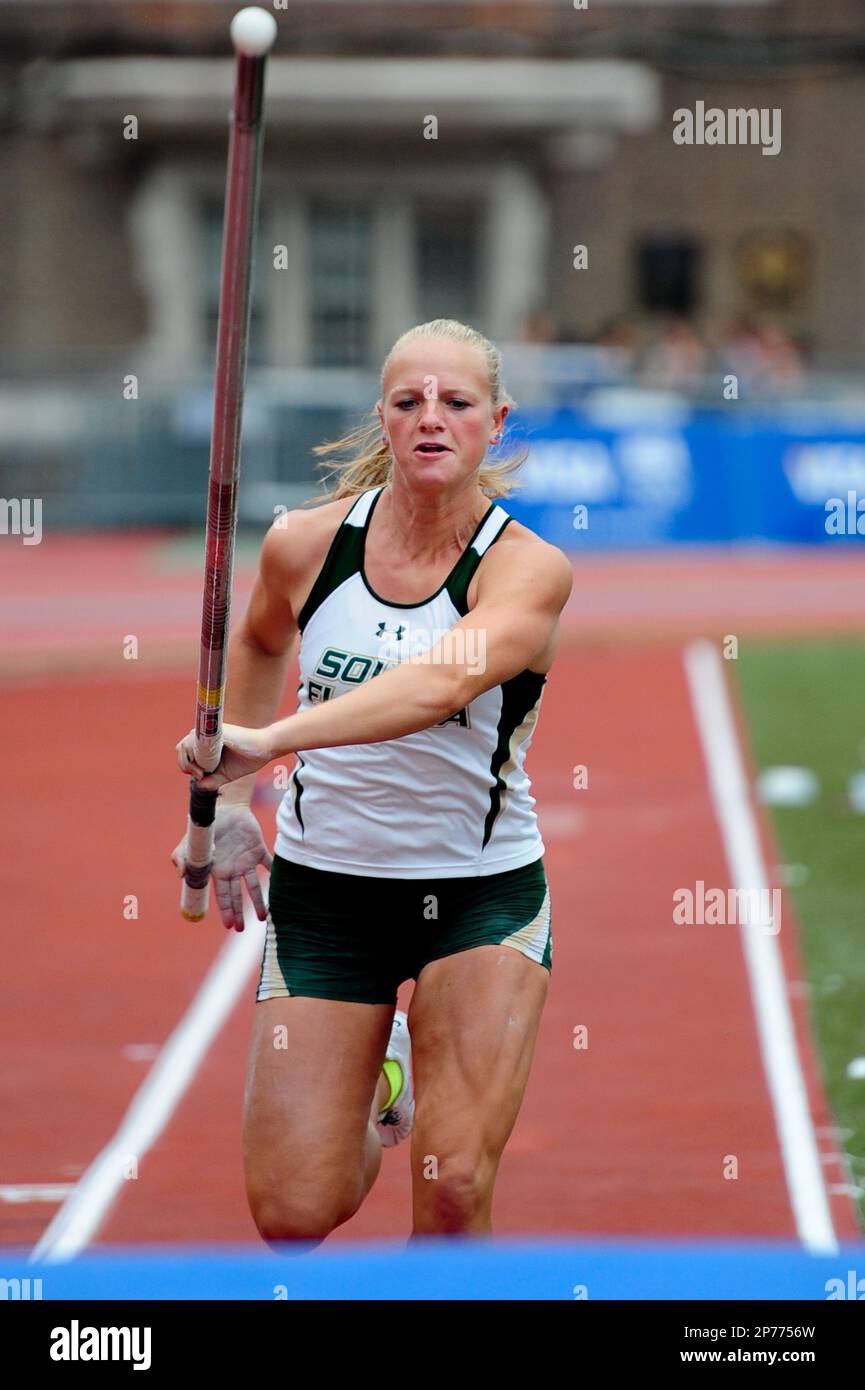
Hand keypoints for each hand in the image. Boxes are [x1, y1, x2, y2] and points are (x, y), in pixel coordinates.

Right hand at [170, 802, 272, 930]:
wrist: (221, 807)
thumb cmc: (204, 827)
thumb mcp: (190, 843)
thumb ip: (182, 858)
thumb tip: (181, 874)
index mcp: (217, 871)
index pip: (222, 895)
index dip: (226, 910)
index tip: (229, 925)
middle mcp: (233, 870)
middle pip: (237, 895)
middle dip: (239, 913)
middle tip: (241, 929)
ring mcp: (246, 861)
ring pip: (254, 885)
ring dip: (259, 901)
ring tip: (264, 918)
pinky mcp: (258, 849)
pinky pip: (270, 863)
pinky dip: (276, 872)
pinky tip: (281, 886)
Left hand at [176, 723, 272, 789]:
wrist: (265, 749)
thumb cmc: (247, 759)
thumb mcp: (225, 775)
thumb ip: (211, 780)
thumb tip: (198, 785)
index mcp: (207, 743)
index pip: (184, 752)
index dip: (186, 765)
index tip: (198, 775)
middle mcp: (206, 735)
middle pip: (180, 748)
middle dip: (184, 764)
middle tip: (198, 774)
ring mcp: (210, 731)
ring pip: (184, 745)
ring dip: (188, 762)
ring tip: (201, 772)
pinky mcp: (216, 731)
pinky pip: (196, 741)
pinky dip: (195, 755)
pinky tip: (206, 765)